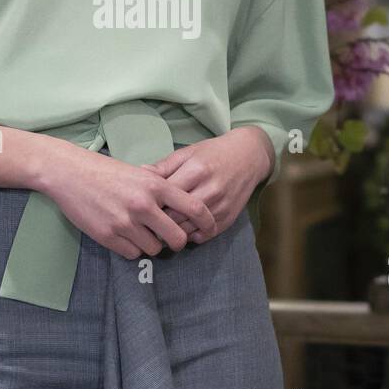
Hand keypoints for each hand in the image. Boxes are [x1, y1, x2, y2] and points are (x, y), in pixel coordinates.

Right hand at [39, 141, 217, 258]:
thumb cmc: (105, 171)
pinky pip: (132, 254)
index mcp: (155, 185)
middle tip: (171, 239)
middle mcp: (143, 205)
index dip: (207, 223)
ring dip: (151, 245)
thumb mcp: (139, 172)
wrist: (69, 173)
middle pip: (177, 238)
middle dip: (177, 242)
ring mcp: (125, 222)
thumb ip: (161, 188)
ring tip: (141, 232)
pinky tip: (124, 234)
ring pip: (154, 249)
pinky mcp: (108, 236)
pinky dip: (132, 248)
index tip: (208, 230)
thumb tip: (183, 206)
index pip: (194, 208)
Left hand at [140, 127, 273, 244]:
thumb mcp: (187, 153)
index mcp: (196, 171)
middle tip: (148, 222)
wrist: (249, 156)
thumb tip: (139, 174)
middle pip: (175, 216)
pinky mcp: (229, 218)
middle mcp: (209, 191)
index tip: (140, 207)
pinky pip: (204, 235)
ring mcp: (220, 206)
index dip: (150, 204)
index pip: (165, 196)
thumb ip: (163, 166)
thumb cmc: (214, 152)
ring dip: (173, 231)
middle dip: (159, 222)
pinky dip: (191, 235)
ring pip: (188, 229)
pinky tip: (184, 228)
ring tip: (162, 228)